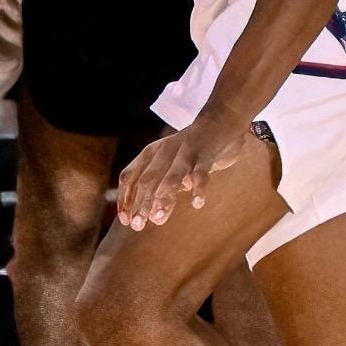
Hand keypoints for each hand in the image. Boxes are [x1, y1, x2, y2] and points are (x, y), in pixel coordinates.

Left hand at [117, 118, 249, 230]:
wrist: (220, 119)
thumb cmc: (192, 146)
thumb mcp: (169, 162)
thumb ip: (160, 184)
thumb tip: (151, 212)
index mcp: (151, 153)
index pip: (130, 177)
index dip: (125, 199)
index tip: (126, 220)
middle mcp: (164, 152)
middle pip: (147, 180)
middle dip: (141, 204)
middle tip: (138, 226)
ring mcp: (185, 153)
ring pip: (170, 177)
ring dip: (162, 198)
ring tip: (158, 219)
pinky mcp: (206, 155)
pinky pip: (200, 173)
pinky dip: (198, 187)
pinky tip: (197, 203)